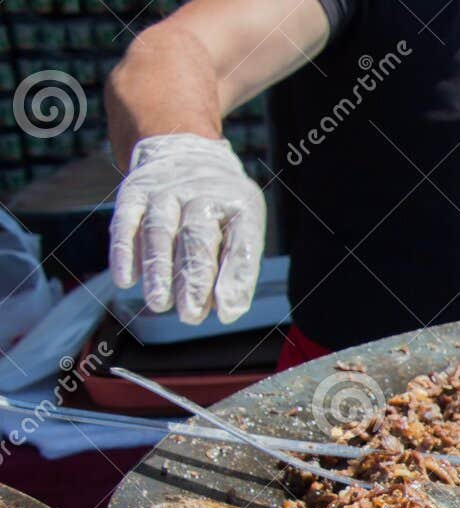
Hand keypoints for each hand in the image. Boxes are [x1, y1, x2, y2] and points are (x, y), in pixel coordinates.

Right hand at [109, 133, 266, 324]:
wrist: (182, 149)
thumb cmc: (220, 205)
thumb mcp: (242, 225)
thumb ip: (238, 267)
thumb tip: (227, 312)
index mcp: (239, 203)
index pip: (241, 240)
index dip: (234, 277)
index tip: (226, 313)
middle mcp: (201, 194)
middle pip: (197, 237)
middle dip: (193, 278)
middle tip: (191, 314)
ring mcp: (164, 191)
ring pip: (159, 231)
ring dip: (158, 270)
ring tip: (159, 304)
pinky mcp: (133, 193)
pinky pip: (125, 222)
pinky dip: (124, 251)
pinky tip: (126, 280)